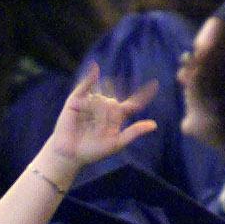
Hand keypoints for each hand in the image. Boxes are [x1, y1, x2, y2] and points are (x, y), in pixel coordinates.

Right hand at [40, 64, 158, 172]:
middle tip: (98, 133)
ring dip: (97, 116)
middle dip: (107, 120)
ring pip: (101, 101)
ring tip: (89, 128)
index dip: (143, 94)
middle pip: (114, 104)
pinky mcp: (76, 100)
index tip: (155, 84)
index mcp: (116, 117)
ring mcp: (90, 102)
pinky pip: (86, 87)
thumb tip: (154, 125)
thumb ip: (133, 133)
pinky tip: (95, 69)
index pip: (132, 103)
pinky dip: (90, 78)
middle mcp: (104, 106)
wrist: (70, 154)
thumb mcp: (115, 144)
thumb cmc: (91, 151)